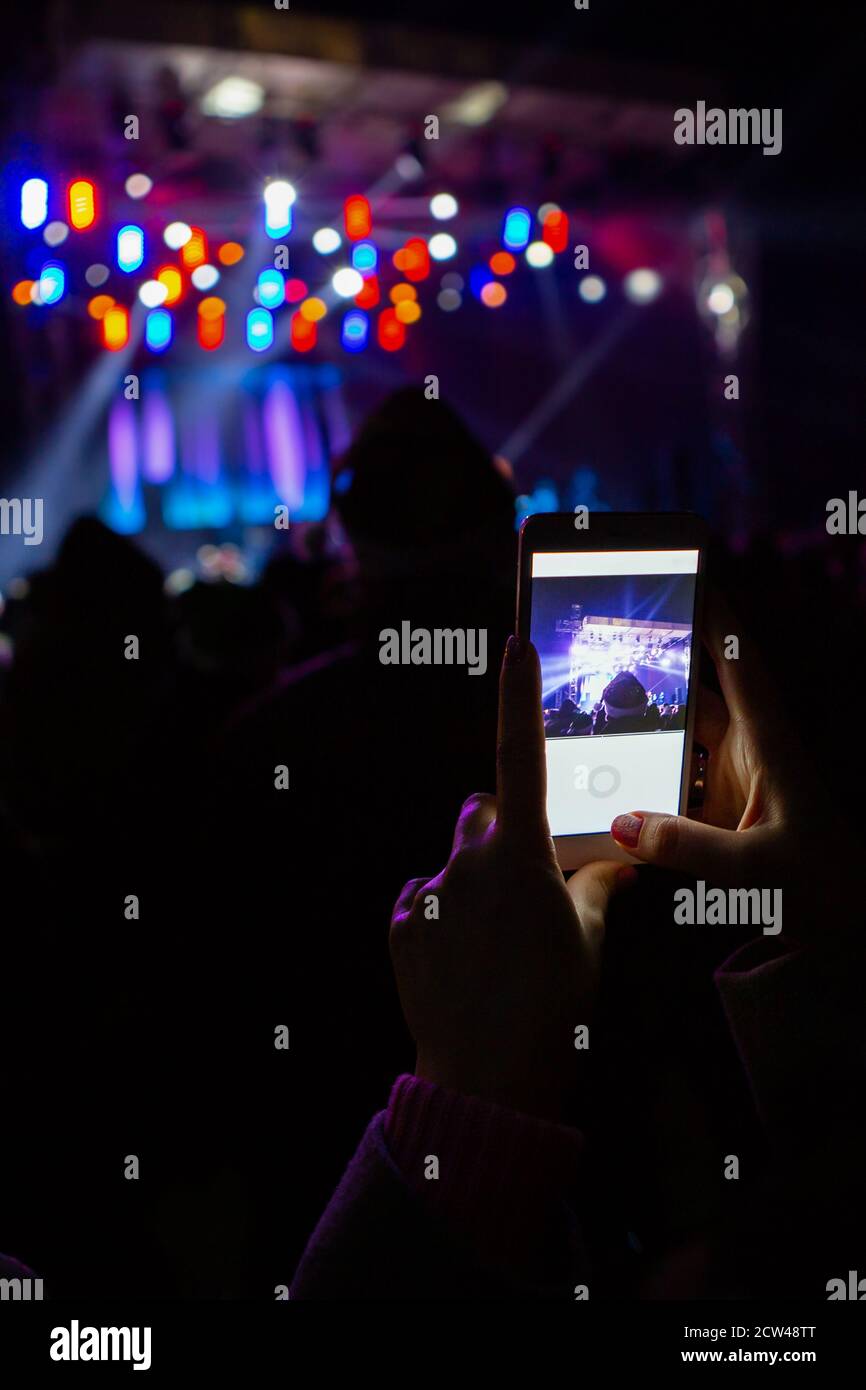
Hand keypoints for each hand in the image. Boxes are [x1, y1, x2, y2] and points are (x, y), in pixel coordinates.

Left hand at [389, 635, 633, 1122]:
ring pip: (453, 859)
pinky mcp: (401, 923)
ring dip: (472, 879)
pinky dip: (442, 913)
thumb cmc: (552, 1005)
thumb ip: (597, 887)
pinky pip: (425, 897)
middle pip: (481, 813)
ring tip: (495, 941)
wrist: (487, 1075)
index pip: (519, 756)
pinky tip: (461, 958)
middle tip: (529, 884)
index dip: (517, 696)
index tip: (514, 642)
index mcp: (520, 854)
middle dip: (501, 830)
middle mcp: (466, 858)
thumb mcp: (590, 941)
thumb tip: (617, 860)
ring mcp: (428, 890)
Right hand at [610, 590, 857, 937]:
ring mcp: (730, 786)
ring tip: (583, 715)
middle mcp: (747, 755)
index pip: (739, 664)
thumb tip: (622, 825)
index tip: (684, 576)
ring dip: (639, 736)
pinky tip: (601, 791)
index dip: (714, 618)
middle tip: (600, 648)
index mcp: (768, 743)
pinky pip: (669, 795)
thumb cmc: (826, 886)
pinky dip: (640, 792)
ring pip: (675, 746)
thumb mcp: (759, 869)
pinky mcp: (716, 821)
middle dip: (653, 674)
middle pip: (694, 697)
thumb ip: (688, 847)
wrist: (853, 929)